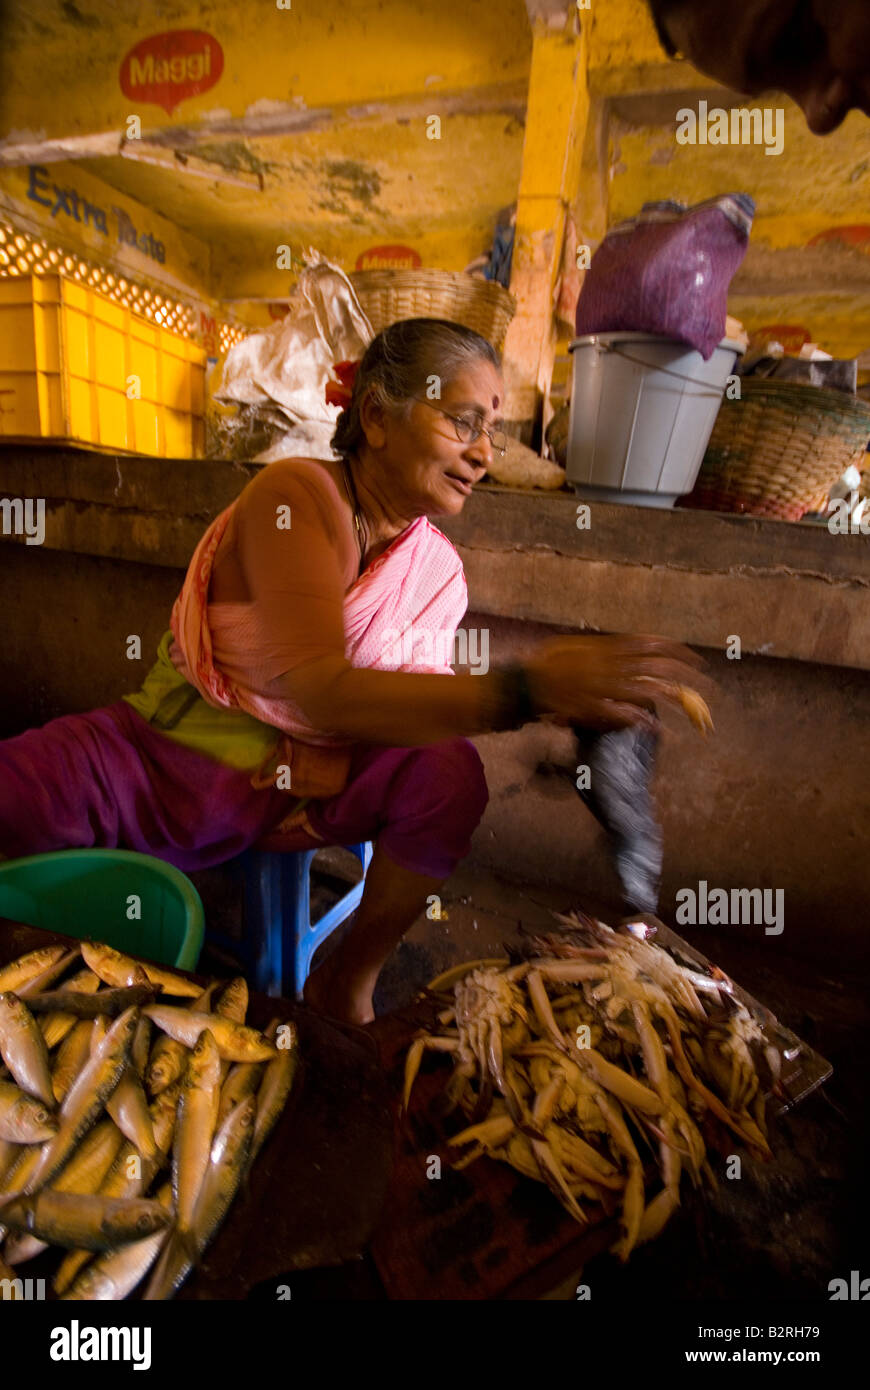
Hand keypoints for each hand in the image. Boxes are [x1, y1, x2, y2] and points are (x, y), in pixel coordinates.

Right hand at [525, 634, 709, 731]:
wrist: (525, 682)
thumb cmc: (546, 663)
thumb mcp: (575, 646)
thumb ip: (602, 648)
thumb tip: (623, 647)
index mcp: (607, 647)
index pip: (650, 643)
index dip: (676, 650)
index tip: (695, 658)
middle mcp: (610, 664)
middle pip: (657, 666)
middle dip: (685, 674)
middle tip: (706, 684)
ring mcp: (604, 687)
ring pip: (649, 689)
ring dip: (674, 698)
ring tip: (694, 708)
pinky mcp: (597, 708)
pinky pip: (628, 716)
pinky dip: (647, 723)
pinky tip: (662, 730)